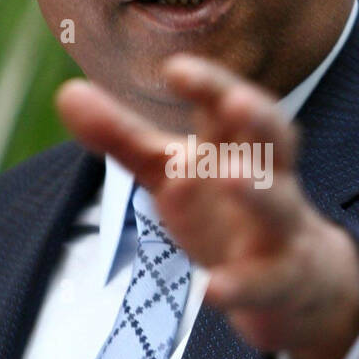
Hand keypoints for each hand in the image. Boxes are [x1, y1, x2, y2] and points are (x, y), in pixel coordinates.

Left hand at [54, 54, 358, 358]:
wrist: (292, 283)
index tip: (175, 69)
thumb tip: (67, 92)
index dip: (209, 85)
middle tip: (235, 101)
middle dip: (259, 119)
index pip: (229, 105)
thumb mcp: (169, 171)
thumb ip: (121, 135)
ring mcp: (279, 231)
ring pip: (278, 206)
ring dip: (260, 192)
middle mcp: (268, 179)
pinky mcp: (279, 282)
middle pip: (274, 140)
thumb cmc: (223, 211)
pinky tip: (210, 289)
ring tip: (235, 178)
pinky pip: (263, 283)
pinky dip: (240, 286)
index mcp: (238, 146)